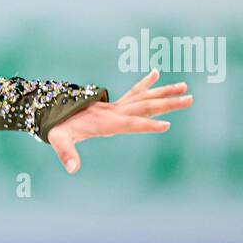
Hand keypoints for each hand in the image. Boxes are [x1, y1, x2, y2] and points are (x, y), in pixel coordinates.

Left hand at [47, 69, 192, 173]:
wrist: (52, 111)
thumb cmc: (57, 129)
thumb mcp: (59, 141)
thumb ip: (66, 154)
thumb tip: (72, 169)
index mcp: (106, 122)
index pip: (130, 124)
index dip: (147, 126)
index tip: (167, 125)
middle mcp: (114, 112)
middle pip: (145, 107)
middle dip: (168, 104)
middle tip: (190, 99)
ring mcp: (115, 106)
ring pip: (144, 97)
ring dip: (164, 92)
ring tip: (185, 88)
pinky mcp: (114, 105)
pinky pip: (133, 93)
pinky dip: (145, 84)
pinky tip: (156, 73)